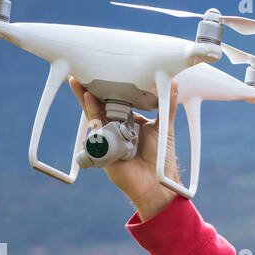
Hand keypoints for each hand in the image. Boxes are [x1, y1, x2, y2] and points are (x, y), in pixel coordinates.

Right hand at [69, 76, 179, 220]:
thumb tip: (175, 81)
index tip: (106, 68)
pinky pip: (95, 129)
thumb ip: (168, 105)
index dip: (111, 86)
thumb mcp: (165, 127)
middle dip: (93, 89)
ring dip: (86, 98)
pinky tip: (88, 99)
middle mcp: (117, 128)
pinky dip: (91, 114)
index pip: (119, 100)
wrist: (156, 185)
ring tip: (79, 80)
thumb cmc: (161, 160)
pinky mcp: (102, 148)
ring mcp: (108, 137)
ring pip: (94, 114)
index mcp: (131, 121)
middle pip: (103, 104)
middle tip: (85, 68)